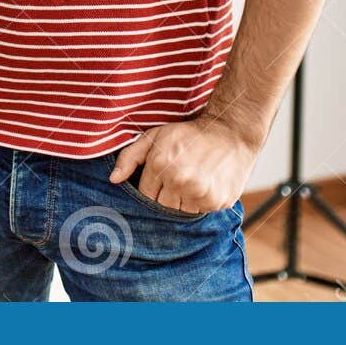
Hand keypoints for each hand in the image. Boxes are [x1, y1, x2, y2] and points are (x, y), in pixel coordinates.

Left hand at [108, 116, 263, 215]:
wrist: (231, 132)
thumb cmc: (190, 134)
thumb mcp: (156, 136)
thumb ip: (130, 157)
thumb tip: (113, 180)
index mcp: (161, 164)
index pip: (145, 194)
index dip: (152, 188)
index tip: (162, 178)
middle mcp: (179, 180)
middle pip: (162, 207)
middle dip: (167, 196)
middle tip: (179, 179)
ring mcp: (199, 192)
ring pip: (181, 212)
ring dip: (184, 201)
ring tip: (192, 181)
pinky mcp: (217, 201)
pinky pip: (200, 212)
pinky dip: (201, 203)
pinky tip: (205, 185)